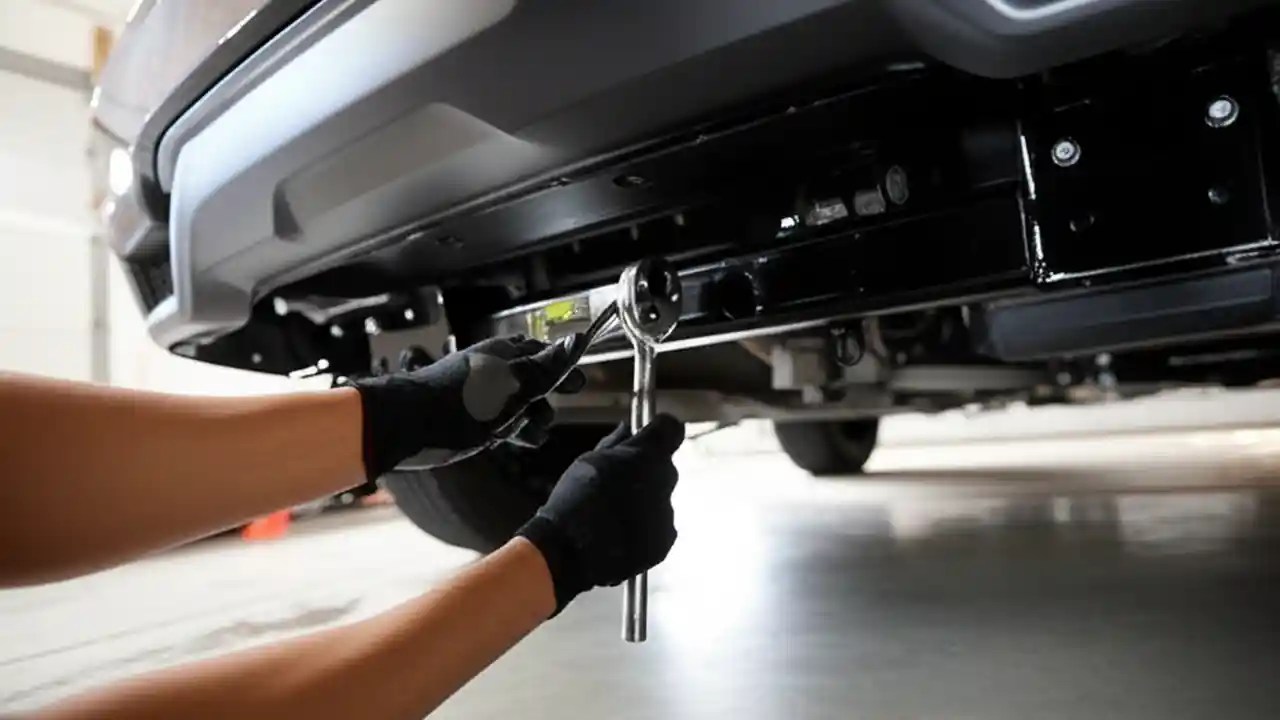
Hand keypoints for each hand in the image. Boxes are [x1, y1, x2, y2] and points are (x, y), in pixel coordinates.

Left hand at [350, 336, 584, 477]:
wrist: (403, 425)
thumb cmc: (458, 404)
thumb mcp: (512, 387)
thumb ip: (545, 369)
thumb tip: (575, 341)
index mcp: (502, 356)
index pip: (542, 354)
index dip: (562, 368)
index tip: (579, 384)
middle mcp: (490, 369)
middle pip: (529, 378)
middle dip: (546, 396)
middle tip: (556, 413)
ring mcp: (476, 393)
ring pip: (514, 401)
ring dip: (530, 416)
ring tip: (536, 433)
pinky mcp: (463, 415)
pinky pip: (496, 417)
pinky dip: (511, 427)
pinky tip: (514, 440)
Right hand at [516, 415, 684, 614]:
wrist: (572, 551)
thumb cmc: (575, 498)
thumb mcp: (588, 460)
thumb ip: (614, 443)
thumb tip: (627, 430)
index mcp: (647, 455)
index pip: (671, 429)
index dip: (661, 431)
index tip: (649, 437)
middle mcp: (666, 480)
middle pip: (663, 468)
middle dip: (645, 472)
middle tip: (618, 485)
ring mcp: (667, 514)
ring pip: (659, 500)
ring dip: (643, 503)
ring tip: (612, 517)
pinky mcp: (664, 543)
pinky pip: (658, 529)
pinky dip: (643, 530)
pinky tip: (619, 536)